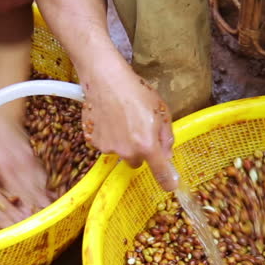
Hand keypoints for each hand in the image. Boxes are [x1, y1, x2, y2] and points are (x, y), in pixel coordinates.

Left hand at [0, 109, 53, 216]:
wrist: (3, 117)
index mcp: (3, 164)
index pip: (13, 187)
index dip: (21, 200)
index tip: (26, 213)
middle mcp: (17, 162)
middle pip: (29, 185)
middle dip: (36, 201)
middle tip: (42, 213)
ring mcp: (27, 158)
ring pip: (37, 179)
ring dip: (43, 193)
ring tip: (49, 205)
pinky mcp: (33, 154)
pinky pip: (40, 170)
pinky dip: (45, 181)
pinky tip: (49, 190)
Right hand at [81, 67, 176, 190]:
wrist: (105, 79)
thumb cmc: (136, 92)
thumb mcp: (161, 111)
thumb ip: (166, 137)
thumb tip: (167, 155)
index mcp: (147, 144)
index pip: (160, 172)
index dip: (167, 180)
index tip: (170, 185)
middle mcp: (127, 151)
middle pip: (137, 162)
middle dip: (139, 151)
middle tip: (138, 130)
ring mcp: (108, 148)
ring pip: (120, 153)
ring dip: (123, 143)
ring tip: (122, 119)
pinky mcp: (93, 141)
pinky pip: (105, 145)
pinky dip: (108, 136)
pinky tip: (109, 119)